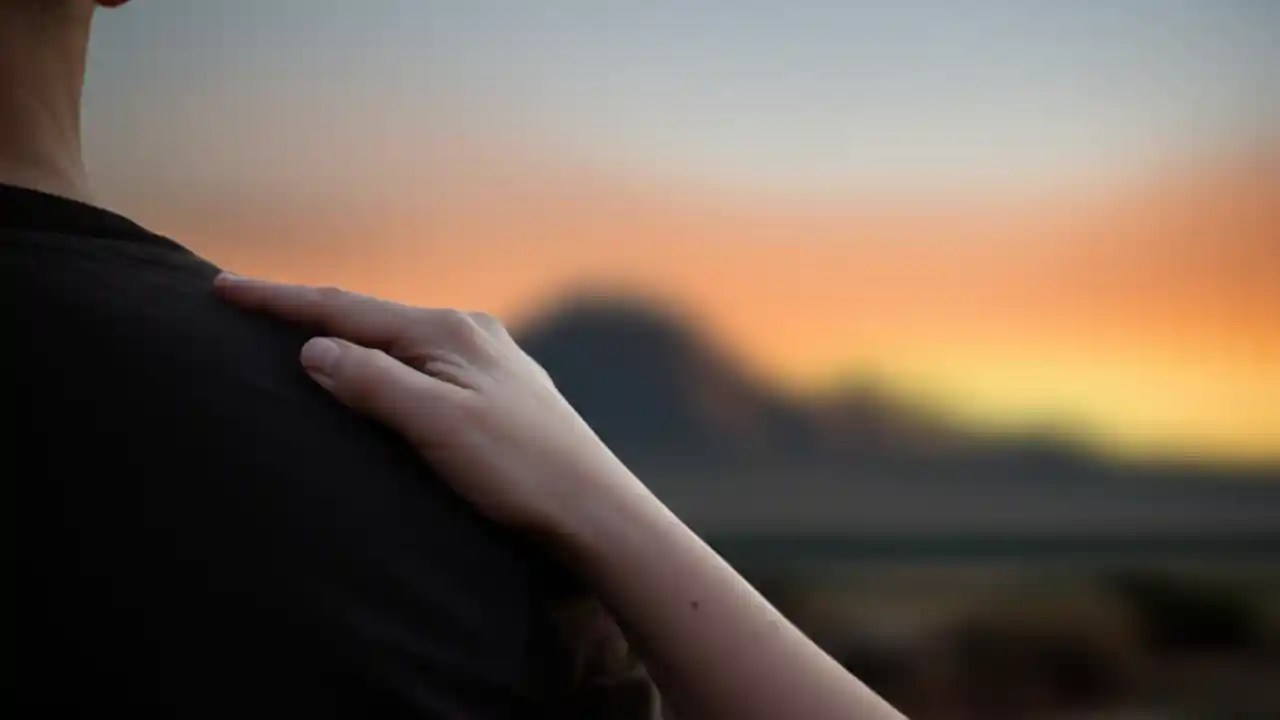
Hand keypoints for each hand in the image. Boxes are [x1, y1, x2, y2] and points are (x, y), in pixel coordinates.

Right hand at [213, 274, 639, 536]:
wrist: (596, 509)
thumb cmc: (520, 470)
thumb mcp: (437, 425)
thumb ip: (373, 382)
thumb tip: (312, 347)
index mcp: (447, 332)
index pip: (344, 308)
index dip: (279, 300)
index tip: (221, 288)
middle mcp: (468, 332)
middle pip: (369, 317)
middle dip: (308, 312)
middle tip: (246, 304)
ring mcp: (485, 358)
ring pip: (396, 340)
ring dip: (347, 337)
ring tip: (298, 334)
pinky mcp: (495, 388)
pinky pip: (420, 363)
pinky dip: (383, 363)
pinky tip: (375, 373)